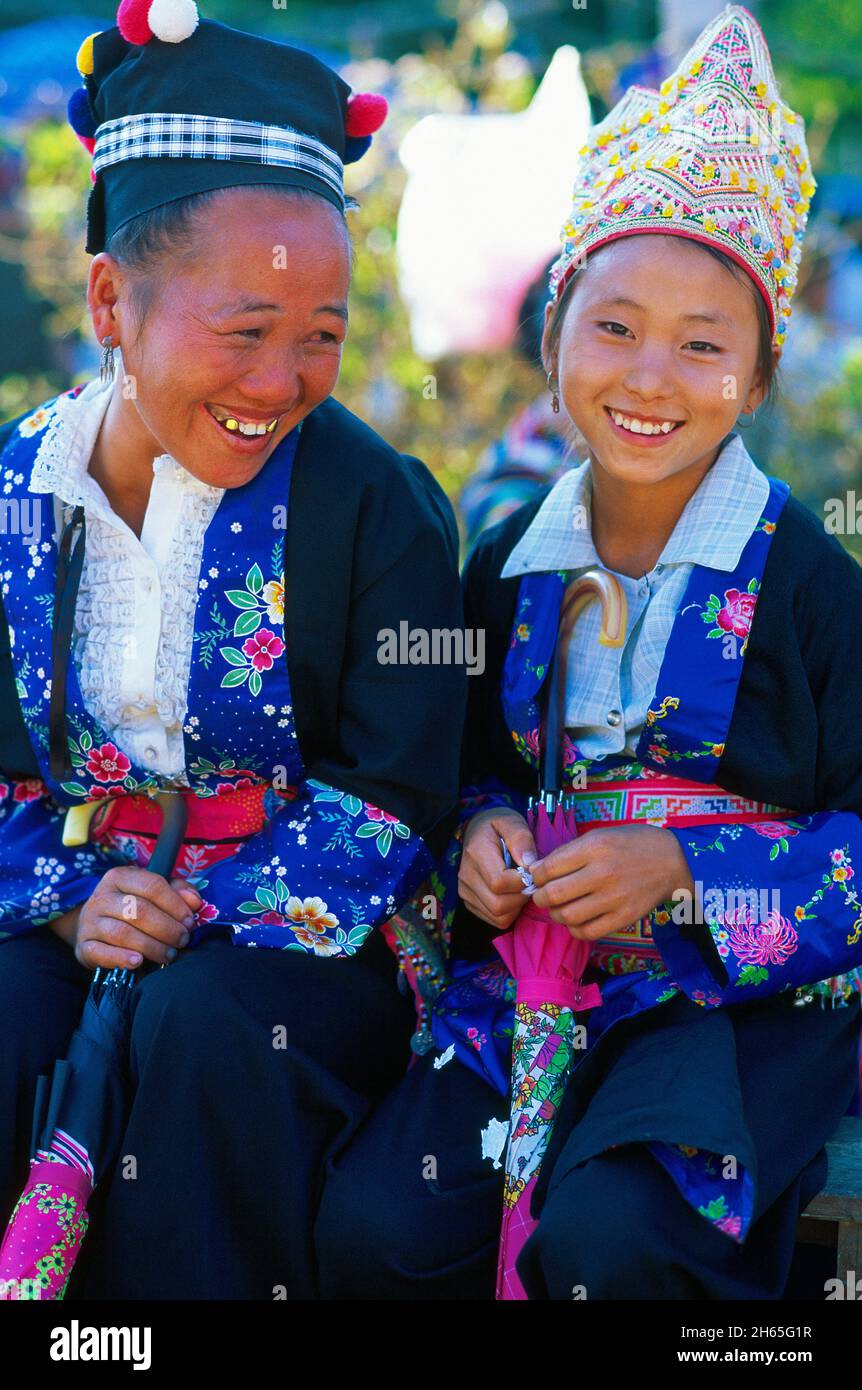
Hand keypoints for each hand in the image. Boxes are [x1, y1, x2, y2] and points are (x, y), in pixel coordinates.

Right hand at [71, 868, 202, 970]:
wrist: (94, 925)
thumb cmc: (131, 906)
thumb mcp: (153, 892)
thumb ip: (177, 891)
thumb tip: (195, 901)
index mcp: (120, 877)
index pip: (152, 886)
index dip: (175, 905)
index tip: (190, 921)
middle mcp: (101, 896)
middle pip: (139, 911)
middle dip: (167, 928)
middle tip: (183, 940)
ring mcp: (89, 922)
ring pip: (122, 933)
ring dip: (151, 946)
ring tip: (169, 954)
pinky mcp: (83, 946)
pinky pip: (100, 953)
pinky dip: (121, 958)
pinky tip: (138, 961)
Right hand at [458, 808, 538, 931]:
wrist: (477, 830)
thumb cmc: (499, 826)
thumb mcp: (512, 822)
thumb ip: (521, 839)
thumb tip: (530, 865)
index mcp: (476, 852)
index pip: (499, 882)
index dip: (521, 883)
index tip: (532, 872)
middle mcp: (466, 875)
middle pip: (498, 905)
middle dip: (521, 898)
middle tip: (530, 884)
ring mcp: (465, 891)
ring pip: (497, 916)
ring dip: (517, 907)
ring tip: (522, 888)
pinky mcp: (469, 902)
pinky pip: (494, 920)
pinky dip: (509, 912)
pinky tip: (513, 895)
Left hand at [530, 824, 693, 940]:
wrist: (672, 861)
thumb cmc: (631, 844)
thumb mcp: (599, 835)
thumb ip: (568, 852)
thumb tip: (538, 870)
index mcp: (594, 847)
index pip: (548, 868)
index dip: (535, 876)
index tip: (537, 878)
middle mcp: (603, 873)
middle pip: (554, 895)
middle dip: (540, 897)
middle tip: (543, 896)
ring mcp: (615, 897)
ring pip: (568, 916)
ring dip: (556, 915)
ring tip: (559, 908)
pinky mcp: (625, 917)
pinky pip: (588, 932)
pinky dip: (575, 929)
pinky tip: (577, 920)